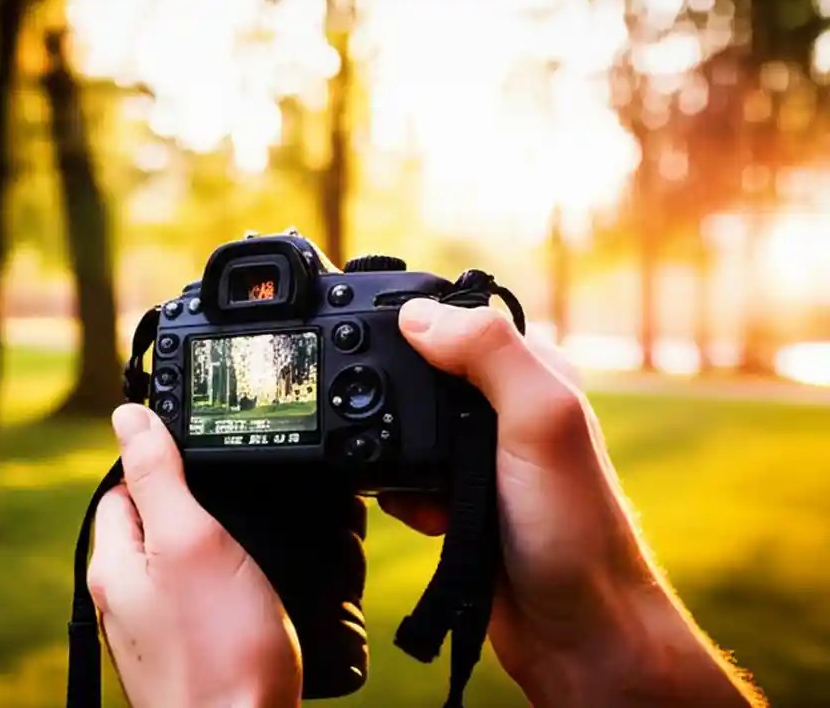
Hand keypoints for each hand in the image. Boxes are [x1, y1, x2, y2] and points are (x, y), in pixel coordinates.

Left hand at [87, 404, 301, 707]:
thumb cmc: (219, 650)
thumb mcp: (189, 540)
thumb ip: (158, 476)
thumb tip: (128, 417)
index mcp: (113, 565)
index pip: (124, 486)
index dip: (164, 462)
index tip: (205, 457)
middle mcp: (124, 599)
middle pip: (152, 525)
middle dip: (193, 509)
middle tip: (236, 516)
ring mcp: (154, 631)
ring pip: (180, 566)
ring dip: (211, 553)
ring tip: (246, 560)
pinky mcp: (186, 655)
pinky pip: (199, 604)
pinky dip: (223, 592)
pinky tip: (248, 601)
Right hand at [384, 299, 761, 706]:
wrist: (578, 634)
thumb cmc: (575, 529)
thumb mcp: (540, 422)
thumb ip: (488, 356)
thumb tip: (418, 315)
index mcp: (533, 372)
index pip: (456, 323)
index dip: (412, 325)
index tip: (369, 341)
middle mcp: (508, 410)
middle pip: (420, 377)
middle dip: (392, 401)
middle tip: (384, 425)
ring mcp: (483, 459)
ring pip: (406, 432)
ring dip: (393, 455)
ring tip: (418, 486)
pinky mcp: (462, 503)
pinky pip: (406, 482)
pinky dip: (399, 497)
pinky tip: (422, 517)